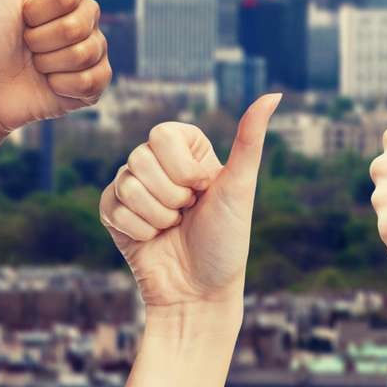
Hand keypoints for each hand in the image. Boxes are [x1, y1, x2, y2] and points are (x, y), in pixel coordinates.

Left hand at [0, 0, 111, 132]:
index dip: (37, 11)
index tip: (20, 17)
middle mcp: (85, 17)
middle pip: (79, 24)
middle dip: (41, 40)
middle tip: (25, 45)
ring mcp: (92, 50)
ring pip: (86, 53)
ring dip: (49, 64)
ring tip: (35, 65)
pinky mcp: (94, 83)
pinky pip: (93, 80)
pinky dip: (63, 87)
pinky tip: (49, 85)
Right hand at [99, 94, 280, 309]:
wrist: (199, 293)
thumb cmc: (226, 240)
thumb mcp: (241, 187)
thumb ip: (251, 139)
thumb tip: (274, 94)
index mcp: (187, 148)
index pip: (163, 134)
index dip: (185, 169)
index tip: (204, 189)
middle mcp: (157, 161)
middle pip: (141, 158)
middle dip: (172, 197)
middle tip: (188, 213)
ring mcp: (132, 185)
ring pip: (127, 184)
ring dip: (158, 216)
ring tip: (174, 227)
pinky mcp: (113, 211)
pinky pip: (112, 207)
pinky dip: (139, 230)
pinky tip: (154, 239)